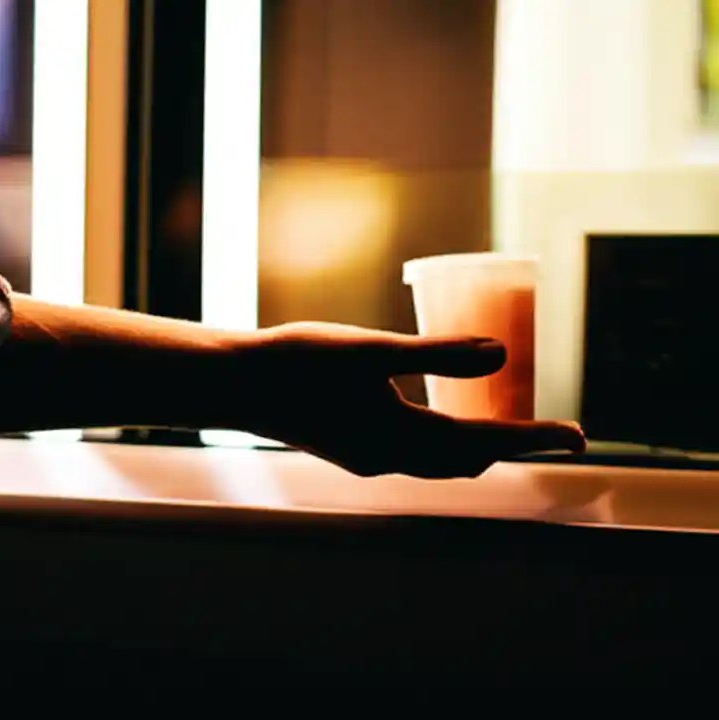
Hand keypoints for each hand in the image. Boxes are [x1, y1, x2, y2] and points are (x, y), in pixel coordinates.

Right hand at [235, 322, 585, 478]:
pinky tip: (434, 421)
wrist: (232, 385)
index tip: (580, 438)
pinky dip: (441, 443)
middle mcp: (388, 457)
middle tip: (553, 436)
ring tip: (506, 430)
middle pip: (467, 461)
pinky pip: (411, 455)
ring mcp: (365, 456)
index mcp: (400, 436)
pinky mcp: (346, 447)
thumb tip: (502, 355)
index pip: (486, 441)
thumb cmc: (296, 362)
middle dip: (513, 448)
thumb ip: (435, 353)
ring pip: (438, 462)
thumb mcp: (371, 350)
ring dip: (477, 448)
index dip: (535, 438)